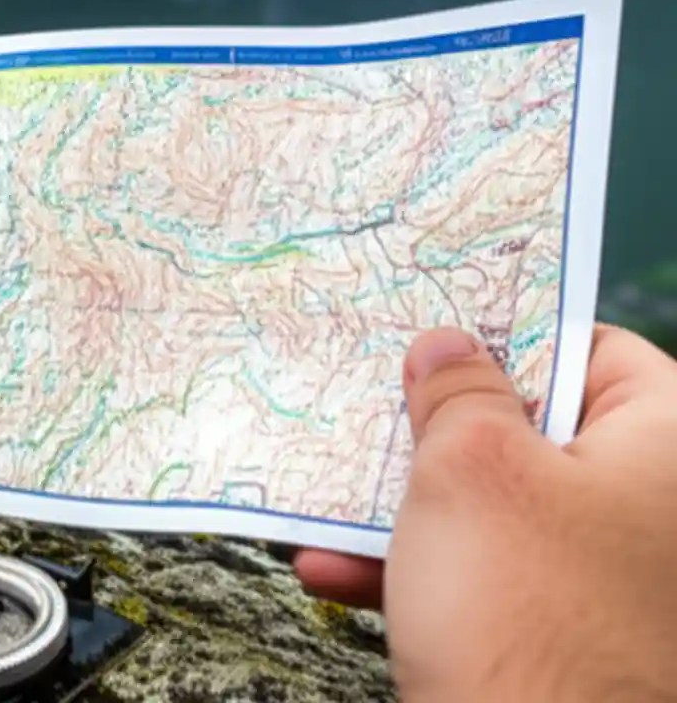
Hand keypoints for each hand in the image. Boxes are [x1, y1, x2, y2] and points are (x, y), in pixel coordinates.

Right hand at [294, 325, 676, 699]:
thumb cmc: (523, 612)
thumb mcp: (470, 470)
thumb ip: (457, 392)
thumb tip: (448, 347)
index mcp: (665, 443)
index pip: (591, 350)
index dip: (506, 337)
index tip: (433, 338)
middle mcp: (649, 507)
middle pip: (531, 432)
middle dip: (434, 432)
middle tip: (371, 415)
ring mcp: (606, 577)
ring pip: (497, 509)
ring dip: (405, 508)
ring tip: (327, 505)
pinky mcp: (561, 632)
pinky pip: (487, 577)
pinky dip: (417, 570)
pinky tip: (336, 571)